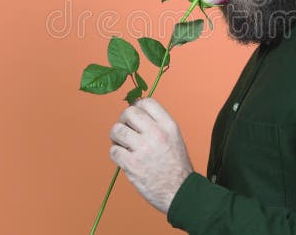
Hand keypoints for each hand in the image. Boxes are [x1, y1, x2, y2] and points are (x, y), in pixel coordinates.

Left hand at [108, 97, 193, 213]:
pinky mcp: (132, 164)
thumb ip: (158, 125)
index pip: (146, 102)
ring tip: (122, 145)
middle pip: (128, 113)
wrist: (181, 192)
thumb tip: (136, 114)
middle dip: (123, 121)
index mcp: (168, 126)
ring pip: (117, 130)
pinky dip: (116, 154)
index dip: (136, 107)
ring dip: (116, 138)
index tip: (134, 117)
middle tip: (125, 131)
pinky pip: (114, 151)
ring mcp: (143, 148)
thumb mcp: (174, 138)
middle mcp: (156, 133)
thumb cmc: (177, 167)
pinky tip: (124, 159)